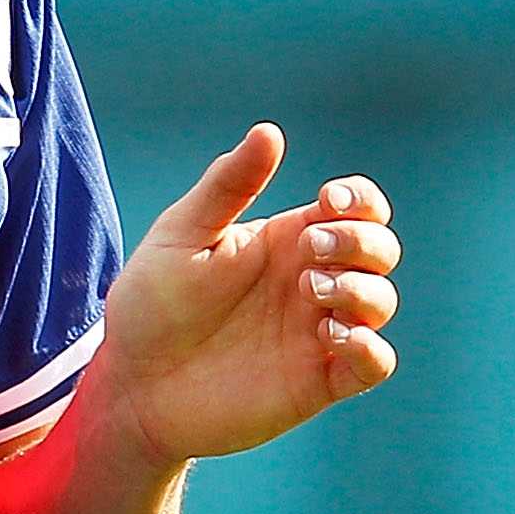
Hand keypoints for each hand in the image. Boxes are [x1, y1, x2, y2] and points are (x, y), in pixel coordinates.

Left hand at [96, 123, 401, 469]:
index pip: (355, 207)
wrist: (133, 382)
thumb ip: (229, 186)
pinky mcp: (317, 381)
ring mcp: (316, 332)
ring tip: (311, 291)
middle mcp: (309, 281)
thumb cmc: (152, 303)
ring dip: (361, 289)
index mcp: (285, 240)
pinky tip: (333, 336)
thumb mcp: (184, 234)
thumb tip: (269, 130)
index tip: (329, 202)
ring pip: (381, 301)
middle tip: (310, 249)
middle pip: (379, 248)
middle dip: (360, 240)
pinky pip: (375, 363)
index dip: (360, 199)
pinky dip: (371, 348)